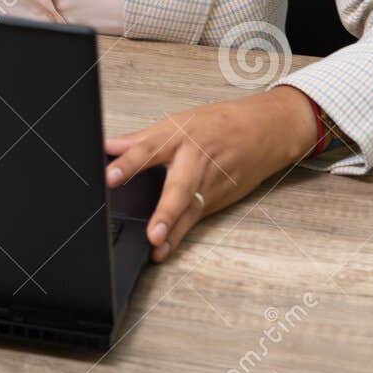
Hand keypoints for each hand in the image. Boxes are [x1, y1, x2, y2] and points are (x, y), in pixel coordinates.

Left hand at [103, 85, 318, 263]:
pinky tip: (164, 250)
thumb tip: (106, 145)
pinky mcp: (216, 200)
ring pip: (190, 210)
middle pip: (179, 187)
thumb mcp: (177, 122)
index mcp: (178, 138)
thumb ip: (139, 139)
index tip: (109, 176)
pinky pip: (194, 219)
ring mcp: (208, 184)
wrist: (265, 131)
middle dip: (166, 210)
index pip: (148, 150)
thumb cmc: (218, 124)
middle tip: (151, 231)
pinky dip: (179, 235)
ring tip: (156, 248)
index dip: (128, 163)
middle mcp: (194, 162)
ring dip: (173, 231)